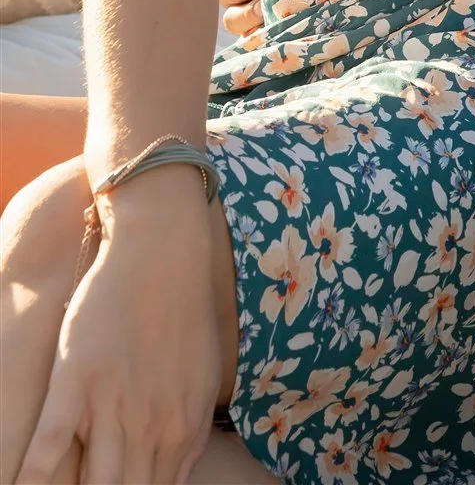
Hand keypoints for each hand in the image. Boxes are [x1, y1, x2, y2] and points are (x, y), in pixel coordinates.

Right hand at [19, 179, 220, 483]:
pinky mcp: (75, 380)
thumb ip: (192, 432)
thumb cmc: (184, 312)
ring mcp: (111, 403)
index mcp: (180, 427)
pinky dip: (34, 475)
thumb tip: (179, 478)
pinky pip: (49, 442)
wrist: (163, 250)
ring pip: (91, 484)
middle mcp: (148, 425)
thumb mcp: (202, 376)